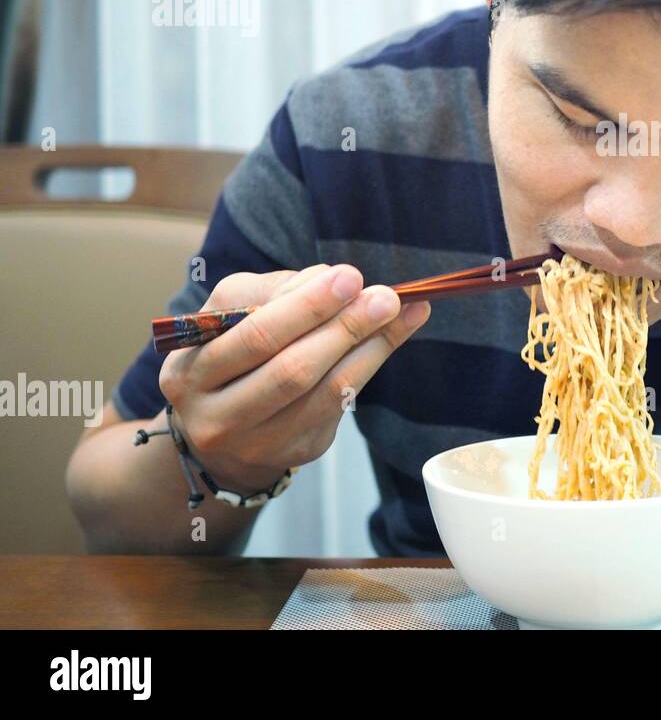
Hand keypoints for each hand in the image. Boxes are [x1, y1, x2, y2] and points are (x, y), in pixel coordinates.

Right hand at [158, 265, 429, 493]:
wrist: (224, 428)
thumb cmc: (233, 353)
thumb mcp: (233, 314)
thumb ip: (275, 292)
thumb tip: (333, 278)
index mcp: (190, 372)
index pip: (254, 336)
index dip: (306, 306)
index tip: (350, 276)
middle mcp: (216, 416)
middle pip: (292, 369)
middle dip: (344, 327)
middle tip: (385, 297)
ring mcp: (257, 442)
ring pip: (324, 391)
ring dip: (370, 346)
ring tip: (402, 311)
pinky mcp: (296, 451)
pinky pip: (340, 405)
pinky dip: (371, 364)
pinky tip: (392, 336)